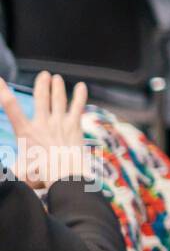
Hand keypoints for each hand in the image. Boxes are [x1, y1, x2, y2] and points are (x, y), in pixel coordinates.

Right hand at [0, 71, 88, 187]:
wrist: (65, 175)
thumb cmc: (40, 175)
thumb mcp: (18, 171)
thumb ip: (9, 169)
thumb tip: (3, 175)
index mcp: (26, 132)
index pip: (11, 108)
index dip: (4, 93)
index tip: (0, 80)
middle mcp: (42, 123)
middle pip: (41, 98)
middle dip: (41, 85)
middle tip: (43, 74)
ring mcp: (60, 123)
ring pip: (58, 99)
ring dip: (57, 87)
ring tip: (56, 78)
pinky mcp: (74, 126)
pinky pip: (77, 106)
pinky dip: (80, 96)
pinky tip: (81, 86)